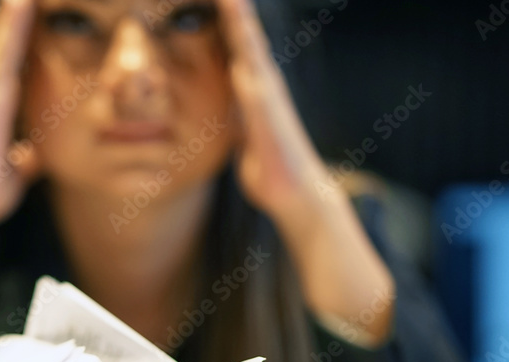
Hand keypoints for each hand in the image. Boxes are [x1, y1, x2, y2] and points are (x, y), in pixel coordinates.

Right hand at [0, 0, 40, 236]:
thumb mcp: (15, 173)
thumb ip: (24, 160)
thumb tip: (28, 157)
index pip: (18, 65)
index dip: (28, 38)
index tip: (40, 12)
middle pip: (10, 43)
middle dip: (21, 16)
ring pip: (6, 40)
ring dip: (17, 12)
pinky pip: (5, 52)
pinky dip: (14, 26)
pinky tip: (21, 2)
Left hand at [216, 0, 396, 345]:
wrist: (297, 195)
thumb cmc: (270, 170)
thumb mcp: (242, 138)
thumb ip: (235, 119)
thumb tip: (225, 116)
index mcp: (252, 91)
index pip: (234, 49)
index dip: (224, 23)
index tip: (211, 0)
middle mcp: (263, 86)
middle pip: (244, 38)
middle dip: (234, 10)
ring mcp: (267, 94)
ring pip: (251, 47)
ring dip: (240, 19)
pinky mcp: (268, 109)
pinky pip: (253, 72)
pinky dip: (245, 46)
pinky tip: (236, 30)